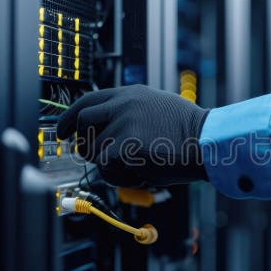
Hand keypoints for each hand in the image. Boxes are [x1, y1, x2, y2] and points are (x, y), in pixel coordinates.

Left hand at [57, 85, 209, 186]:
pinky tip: (142, 173)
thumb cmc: (190, 133)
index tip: (62, 131)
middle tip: (96, 156)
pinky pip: (106, 169)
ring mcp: (121, 124)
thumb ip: (131, 113)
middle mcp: (122, 104)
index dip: (70, 118)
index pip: (88, 101)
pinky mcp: (122, 147)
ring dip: (111, 165)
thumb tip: (105, 133)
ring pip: (95, 152)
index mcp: (130, 93)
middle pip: (82, 124)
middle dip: (84, 144)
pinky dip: (120, 177)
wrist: (207, 142)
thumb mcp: (158, 108)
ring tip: (139, 164)